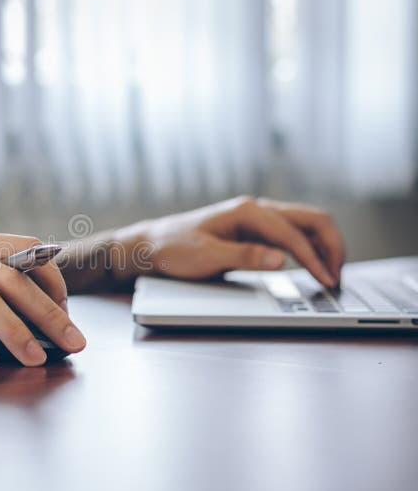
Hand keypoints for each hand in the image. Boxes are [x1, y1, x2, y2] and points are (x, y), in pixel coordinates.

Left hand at [113, 196, 344, 286]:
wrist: (153, 245)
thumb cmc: (173, 248)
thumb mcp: (205, 256)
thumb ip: (244, 256)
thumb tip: (280, 258)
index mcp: (246, 211)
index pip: (292, 234)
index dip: (313, 259)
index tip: (325, 281)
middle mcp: (256, 209)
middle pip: (311, 220)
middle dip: (331, 246)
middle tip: (338, 276)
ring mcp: (258, 218)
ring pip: (306, 225)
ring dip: (324, 246)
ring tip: (333, 274)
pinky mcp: (255, 230)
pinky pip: (293, 234)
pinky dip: (310, 248)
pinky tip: (314, 266)